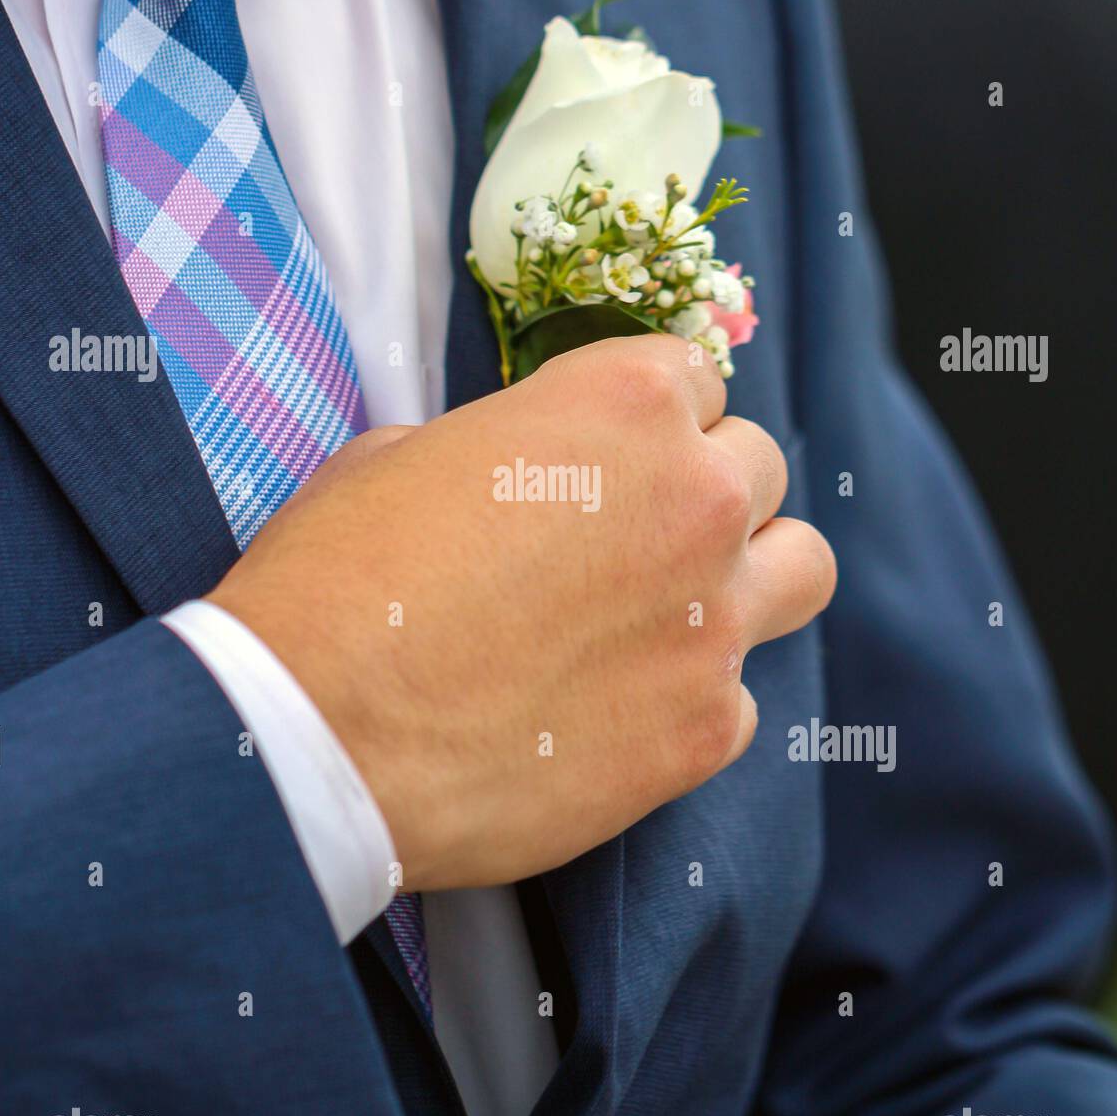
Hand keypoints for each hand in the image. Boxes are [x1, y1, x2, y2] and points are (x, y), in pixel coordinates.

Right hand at [206, 334, 835, 890]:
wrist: (315, 737)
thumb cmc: (337, 580)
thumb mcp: (402, 455)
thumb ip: (507, 443)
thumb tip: (526, 469)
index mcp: (625, 405)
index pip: (697, 379)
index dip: (650, 418)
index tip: (616, 457)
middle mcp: (697, 501)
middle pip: (757, 468)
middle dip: (700, 491)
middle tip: (629, 540)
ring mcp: (715, 622)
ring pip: (801, 568)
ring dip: (750, 577)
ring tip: (675, 613)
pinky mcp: (704, 732)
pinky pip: (741, 694)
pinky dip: (693, 697)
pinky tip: (617, 715)